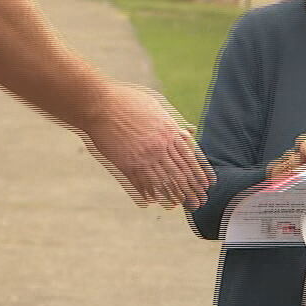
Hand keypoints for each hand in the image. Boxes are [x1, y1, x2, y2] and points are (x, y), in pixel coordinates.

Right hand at [81, 82, 212, 209]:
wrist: (100, 105)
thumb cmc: (126, 101)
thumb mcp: (155, 107)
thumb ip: (171, 123)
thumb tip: (186, 135)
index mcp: (167, 132)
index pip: (188, 158)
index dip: (198, 174)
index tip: (205, 185)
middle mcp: (158, 147)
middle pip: (179, 173)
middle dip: (191, 190)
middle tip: (198, 202)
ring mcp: (142, 157)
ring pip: (162, 181)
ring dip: (173, 195)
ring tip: (181, 205)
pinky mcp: (126, 164)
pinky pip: (141, 182)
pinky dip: (148, 192)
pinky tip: (154, 199)